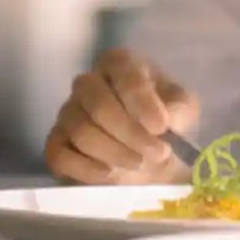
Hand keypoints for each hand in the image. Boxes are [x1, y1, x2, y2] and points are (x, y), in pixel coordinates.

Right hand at [44, 48, 198, 184]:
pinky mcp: (56, 144)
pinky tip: (111, 175)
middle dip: (130, 132)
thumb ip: (177, 108)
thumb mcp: (183, 110)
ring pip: (82, 131)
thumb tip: (163, 120)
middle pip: (98, 103)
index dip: (141, 101)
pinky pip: (60, 155)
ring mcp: (68, 113)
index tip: (161, 127)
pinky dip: (86, 169)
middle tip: (157, 153)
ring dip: (115, 152)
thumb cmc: (166, 123)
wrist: (151, 157)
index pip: (123, 72)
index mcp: (120, 64)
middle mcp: (88, 83)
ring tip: (141, 165)